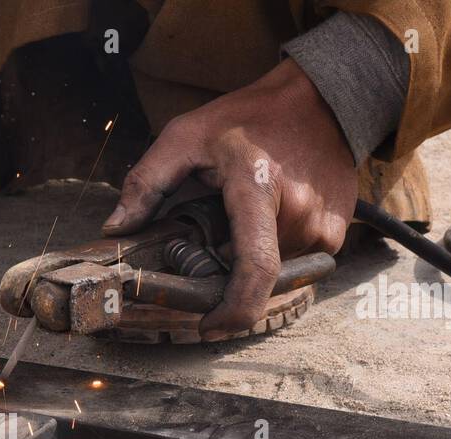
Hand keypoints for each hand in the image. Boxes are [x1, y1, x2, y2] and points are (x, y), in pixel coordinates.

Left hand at [103, 58, 356, 338]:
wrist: (322, 100)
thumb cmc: (249, 116)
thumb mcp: (185, 136)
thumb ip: (146, 183)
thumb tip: (116, 229)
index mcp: (257, 190)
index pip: (254, 269)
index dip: (232, 310)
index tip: (208, 326)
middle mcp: (298, 214)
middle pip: (252, 277)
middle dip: (225, 272)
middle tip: (211, 238)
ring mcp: (323, 227)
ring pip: (272, 274)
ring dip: (247, 261)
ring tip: (240, 219)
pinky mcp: (335, 235)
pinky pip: (292, 263)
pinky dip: (270, 253)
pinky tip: (264, 220)